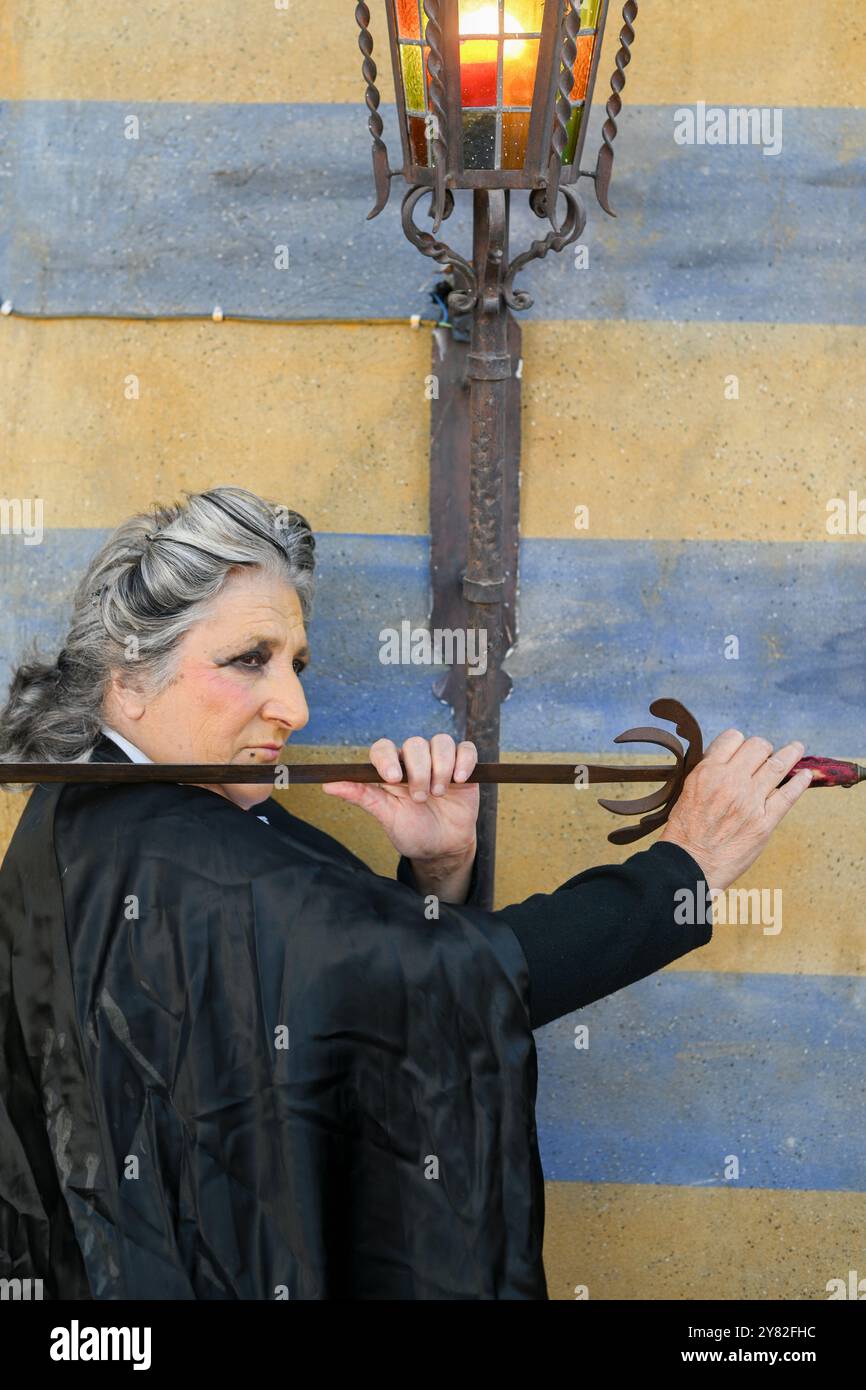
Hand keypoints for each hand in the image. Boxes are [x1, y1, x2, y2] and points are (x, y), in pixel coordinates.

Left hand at [321, 733, 478, 862]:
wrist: (442, 849)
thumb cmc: (412, 831)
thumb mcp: (385, 816)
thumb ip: (361, 796)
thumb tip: (328, 785)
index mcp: (391, 770)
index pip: (384, 748)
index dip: (387, 758)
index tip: (392, 779)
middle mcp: (415, 761)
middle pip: (415, 744)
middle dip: (418, 771)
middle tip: (420, 798)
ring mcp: (440, 762)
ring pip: (441, 742)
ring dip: (440, 767)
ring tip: (439, 793)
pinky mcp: (464, 767)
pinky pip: (466, 749)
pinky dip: (464, 761)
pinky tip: (460, 779)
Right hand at [658, 729, 812, 891]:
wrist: (688, 863)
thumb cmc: (683, 832)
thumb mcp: (686, 791)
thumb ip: (706, 775)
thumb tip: (725, 763)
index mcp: (708, 771)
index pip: (732, 738)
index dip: (739, 741)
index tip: (742, 748)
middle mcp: (731, 780)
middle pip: (758, 747)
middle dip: (762, 748)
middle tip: (765, 755)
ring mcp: (751, 800)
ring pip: (777, 765)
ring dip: (790, 754)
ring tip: (797, 748)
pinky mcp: (765, 822)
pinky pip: (788, 796)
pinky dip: (800, 783)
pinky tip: (806, 776)